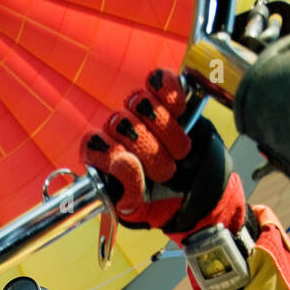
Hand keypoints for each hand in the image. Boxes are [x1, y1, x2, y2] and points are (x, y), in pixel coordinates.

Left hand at [80, 67, 245, 242]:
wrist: (195, 192)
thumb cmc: (160, 200)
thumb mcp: (139, 207)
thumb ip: (128, 192)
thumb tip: (126, 163)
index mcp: (103, 155)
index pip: (94, 142)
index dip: (114, 154)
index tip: (133, 168)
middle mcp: (118, 129)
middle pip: (122, 123)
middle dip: (150, 153)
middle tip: (166, 173)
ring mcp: (142, 111)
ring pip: (142, 103)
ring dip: (167, 132)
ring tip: (179, 153)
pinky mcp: (166, 96)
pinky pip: (161, 81)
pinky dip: (172, 95)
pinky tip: (181, 110)